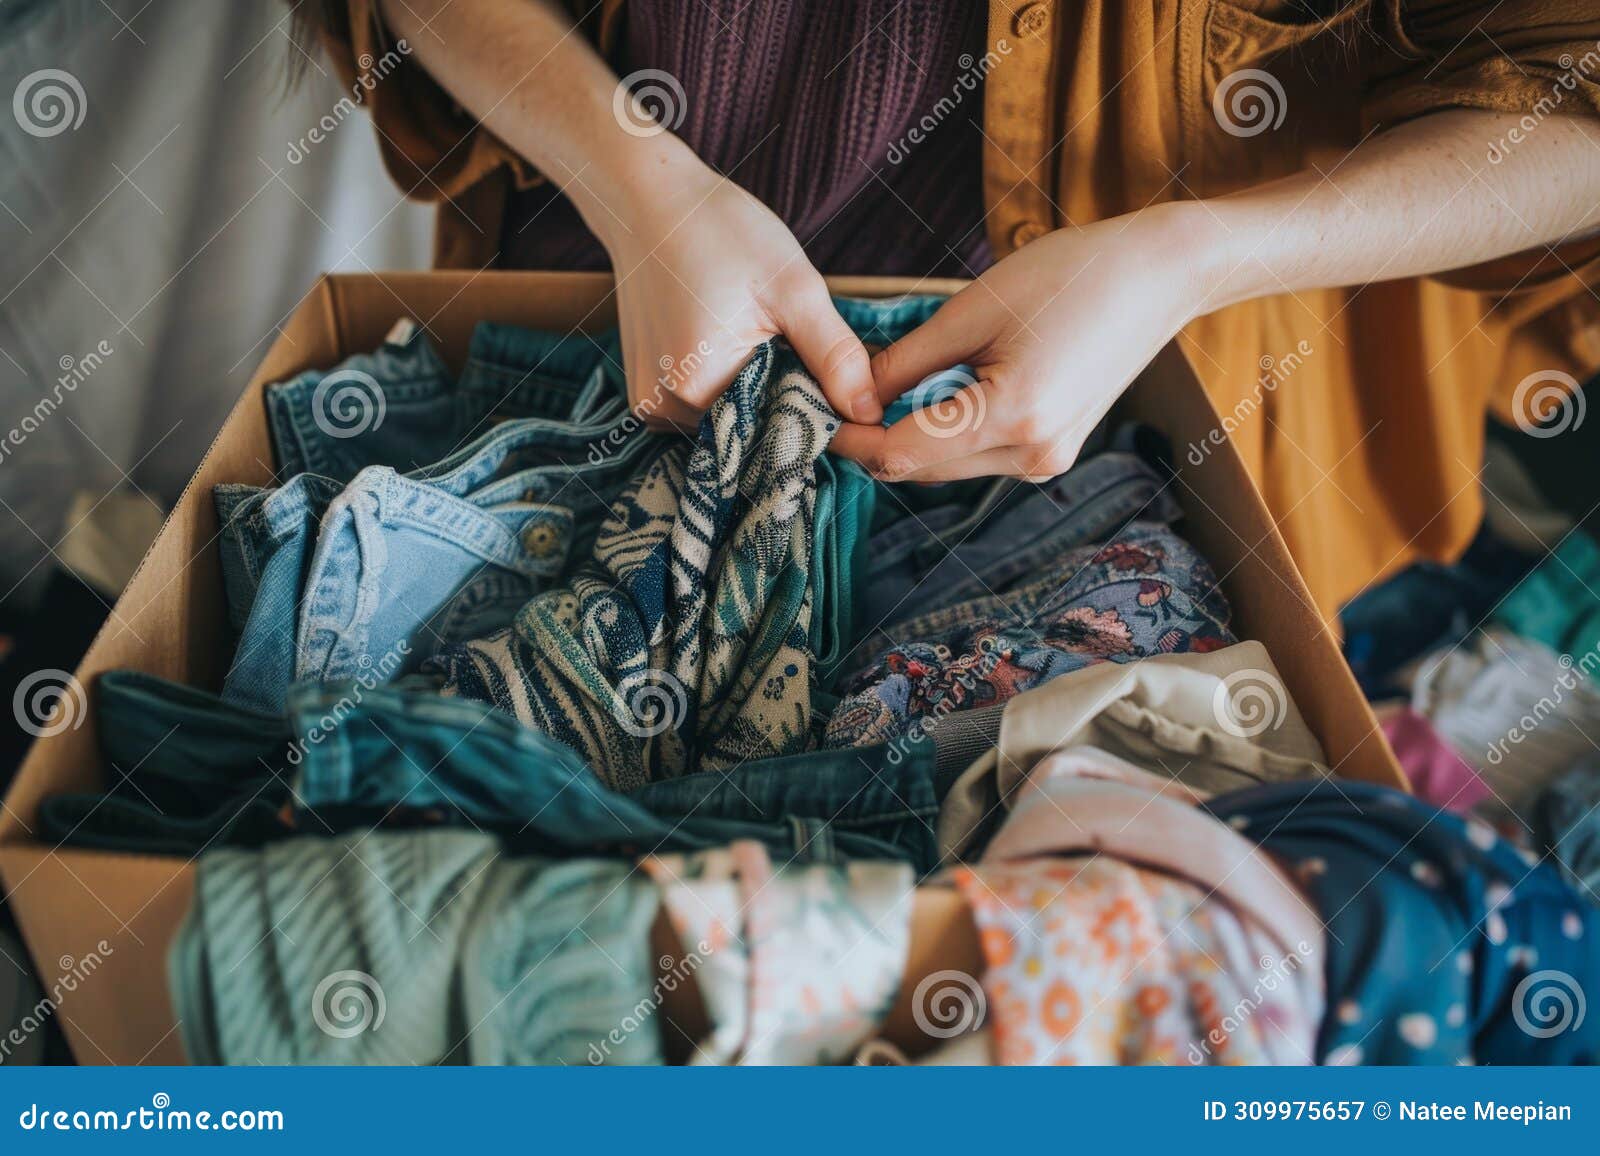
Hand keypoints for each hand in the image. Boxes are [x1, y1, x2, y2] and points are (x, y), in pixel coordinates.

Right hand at [589, 147, 877, 429]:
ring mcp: (651, 404)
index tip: (819, 357)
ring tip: (747, 328)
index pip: (779, 429)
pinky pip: (705, 406)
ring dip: (756, 388)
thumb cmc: (721, 232)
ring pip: (731, 418)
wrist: (650, 201)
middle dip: (784, 393)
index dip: (814, 405)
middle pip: (753, 428)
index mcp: (698, 389)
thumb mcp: (793, 289)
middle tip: (782, 330)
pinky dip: (729, 383)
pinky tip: (726, 336)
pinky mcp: (648, 393)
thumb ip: (834, 357)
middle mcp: (665, 410)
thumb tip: (870, 415)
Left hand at [830, 203, 1221, 480]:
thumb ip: (907, 362)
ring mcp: (1048, 461)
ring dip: (909, 437)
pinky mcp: (1053, 451)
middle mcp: (1034, 455)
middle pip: (921, 468)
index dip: (850, 438)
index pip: (902, 451)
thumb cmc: (1070, 275)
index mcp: (1014, 416)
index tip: (811, 414)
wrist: (1159, 276)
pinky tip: (931, 393)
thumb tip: (854, 394)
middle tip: (831, 401)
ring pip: (948, 466)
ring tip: (876, 393)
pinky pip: (978, 454)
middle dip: (874, 440)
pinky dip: (946, 432)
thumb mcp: (973, 309)